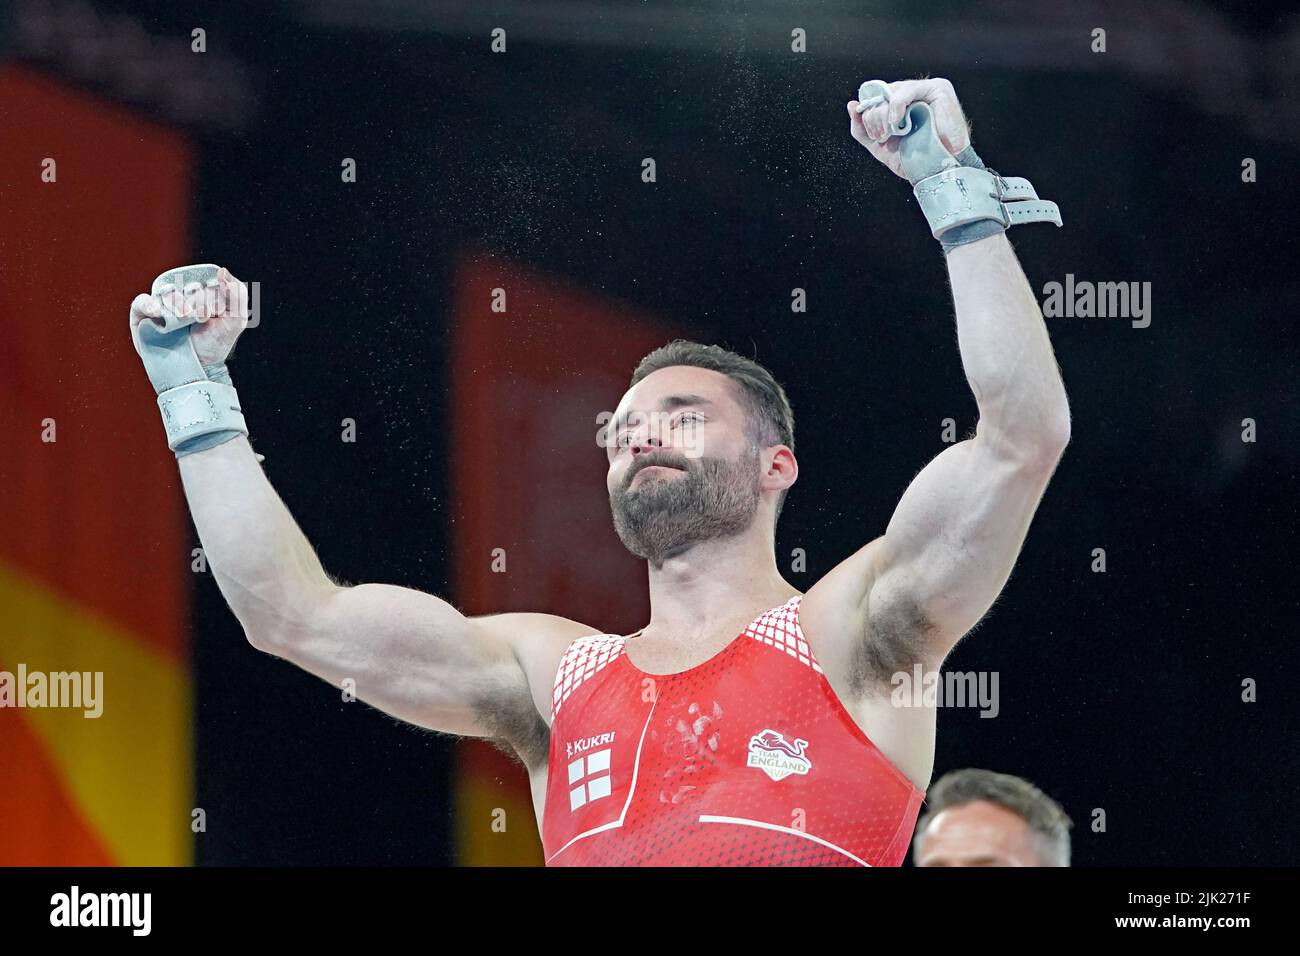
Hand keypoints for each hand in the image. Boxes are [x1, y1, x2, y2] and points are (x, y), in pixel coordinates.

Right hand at [129, 267, 249, 368]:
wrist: (197, 368)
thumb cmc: (215, 343)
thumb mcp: (236, 321)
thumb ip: (238, 295)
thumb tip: (222, 271)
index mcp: (202, 292)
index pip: (205, 281)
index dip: (212, 293)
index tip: (217, 310)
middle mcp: (180, 295)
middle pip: (186, 287)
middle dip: (197, 300)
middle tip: (202, 316)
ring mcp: (162, 304)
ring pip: (166, 293)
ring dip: (177, 302)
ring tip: (185, 317)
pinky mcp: (143, 316)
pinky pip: (141, 302)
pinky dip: (148, 304)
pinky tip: (158, 311)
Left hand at [847, 77, 970, 180]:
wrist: (937, 169)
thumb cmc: (913, 158)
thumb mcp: (879, 145)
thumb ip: (861, 128)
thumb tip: (851, 106)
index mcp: (897, 105)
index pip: (874, 98)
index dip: (868, 115)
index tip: (874, 136)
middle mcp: (909, 95)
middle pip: (880, 95)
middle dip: (874, 118)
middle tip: (882, 137)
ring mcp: (923, 90)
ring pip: (891, 93)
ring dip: (884, 114)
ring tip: (890, 132)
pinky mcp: (937, 89)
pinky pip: (908, 90)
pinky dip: (896, 105)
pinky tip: (896, 120)